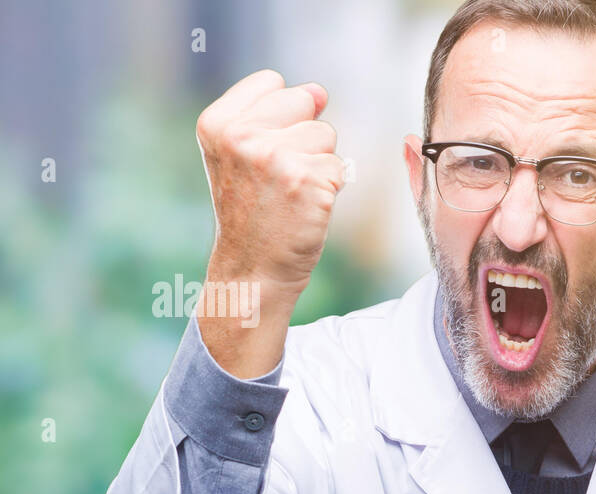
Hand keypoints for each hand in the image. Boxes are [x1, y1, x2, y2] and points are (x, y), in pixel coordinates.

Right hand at [193, 69, 345, 376]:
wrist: (253, 269)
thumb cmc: (253, 212)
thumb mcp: (243, 156)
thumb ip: (275, 115)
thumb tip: (319, 91)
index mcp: (216, 123)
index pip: (272, 82)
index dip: (281, 114)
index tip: (264, 151)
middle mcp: (241, 136)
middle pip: (303, 101)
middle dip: (303, 135)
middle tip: (280, 176)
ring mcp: (274, 156)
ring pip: (326, 134)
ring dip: (319, 163)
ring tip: (292, 193)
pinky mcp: (307, 179)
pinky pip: (339, 165)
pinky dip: (331, 187)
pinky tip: (306, 207)